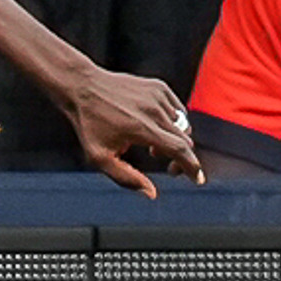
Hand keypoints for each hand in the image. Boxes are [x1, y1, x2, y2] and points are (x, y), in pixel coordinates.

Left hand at [60, 66, 202, 197]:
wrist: (82, 87)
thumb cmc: (89, 123)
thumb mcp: (99, 157)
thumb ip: (126, 178)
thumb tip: (152, 193)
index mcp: (142, 128)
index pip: (180, 150)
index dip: (192, 167)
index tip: (197, 179)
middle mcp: (154, 110)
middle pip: (185, 141)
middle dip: (182, 158)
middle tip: (169, 168)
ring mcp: (158, 96)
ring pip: (183, 126)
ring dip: (175, 140)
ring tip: (151, 145)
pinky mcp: (158, 87)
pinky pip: (177, 110)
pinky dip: (172, 122)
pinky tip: (154, 127)